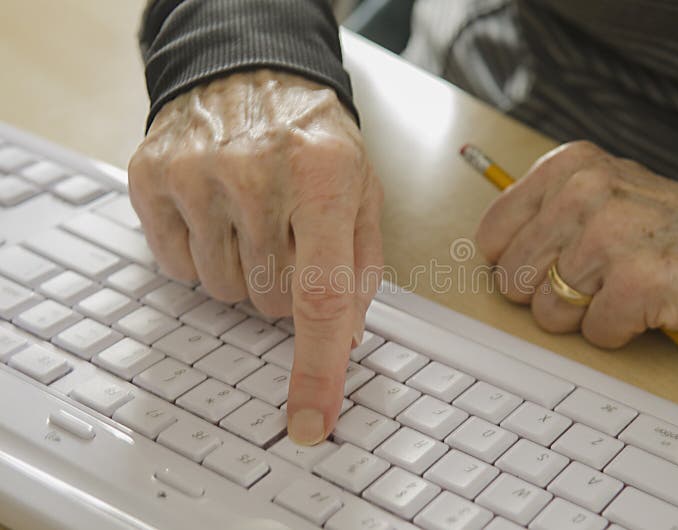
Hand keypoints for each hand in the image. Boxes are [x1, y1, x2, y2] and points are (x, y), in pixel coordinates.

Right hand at [129, 69, 382, 443]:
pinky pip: (179, 268)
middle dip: (288, 290)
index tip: (311, 420)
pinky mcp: (153, 179)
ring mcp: (196, 175)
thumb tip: (345, 340)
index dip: (318, 368)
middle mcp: (256, 174)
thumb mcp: (362, 189)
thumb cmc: (314, 137)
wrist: (249, 73)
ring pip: (224, 291)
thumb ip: (363, 266)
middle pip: (270, 303)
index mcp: (324, 176)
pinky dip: (204, 256)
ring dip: (245, 273)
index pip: (321, 295)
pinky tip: (218, 216)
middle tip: (291, 239)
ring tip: (254, 220)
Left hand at [476, 141, 677, 346]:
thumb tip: (488, 253)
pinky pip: (593, 333)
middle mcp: (583, 192)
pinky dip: (617, 330)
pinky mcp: (636, 282)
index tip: (545, 261)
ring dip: (584, 313)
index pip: (491, 235)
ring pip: (548, 313)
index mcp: (566, 167)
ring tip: (619, 285)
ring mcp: (609, 236)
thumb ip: (539, 212)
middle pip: (512, 279)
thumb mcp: (596, 191)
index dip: (513, 261)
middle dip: (547, 292)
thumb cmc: (655, 227)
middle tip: (593, 276)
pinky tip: (642, 302)